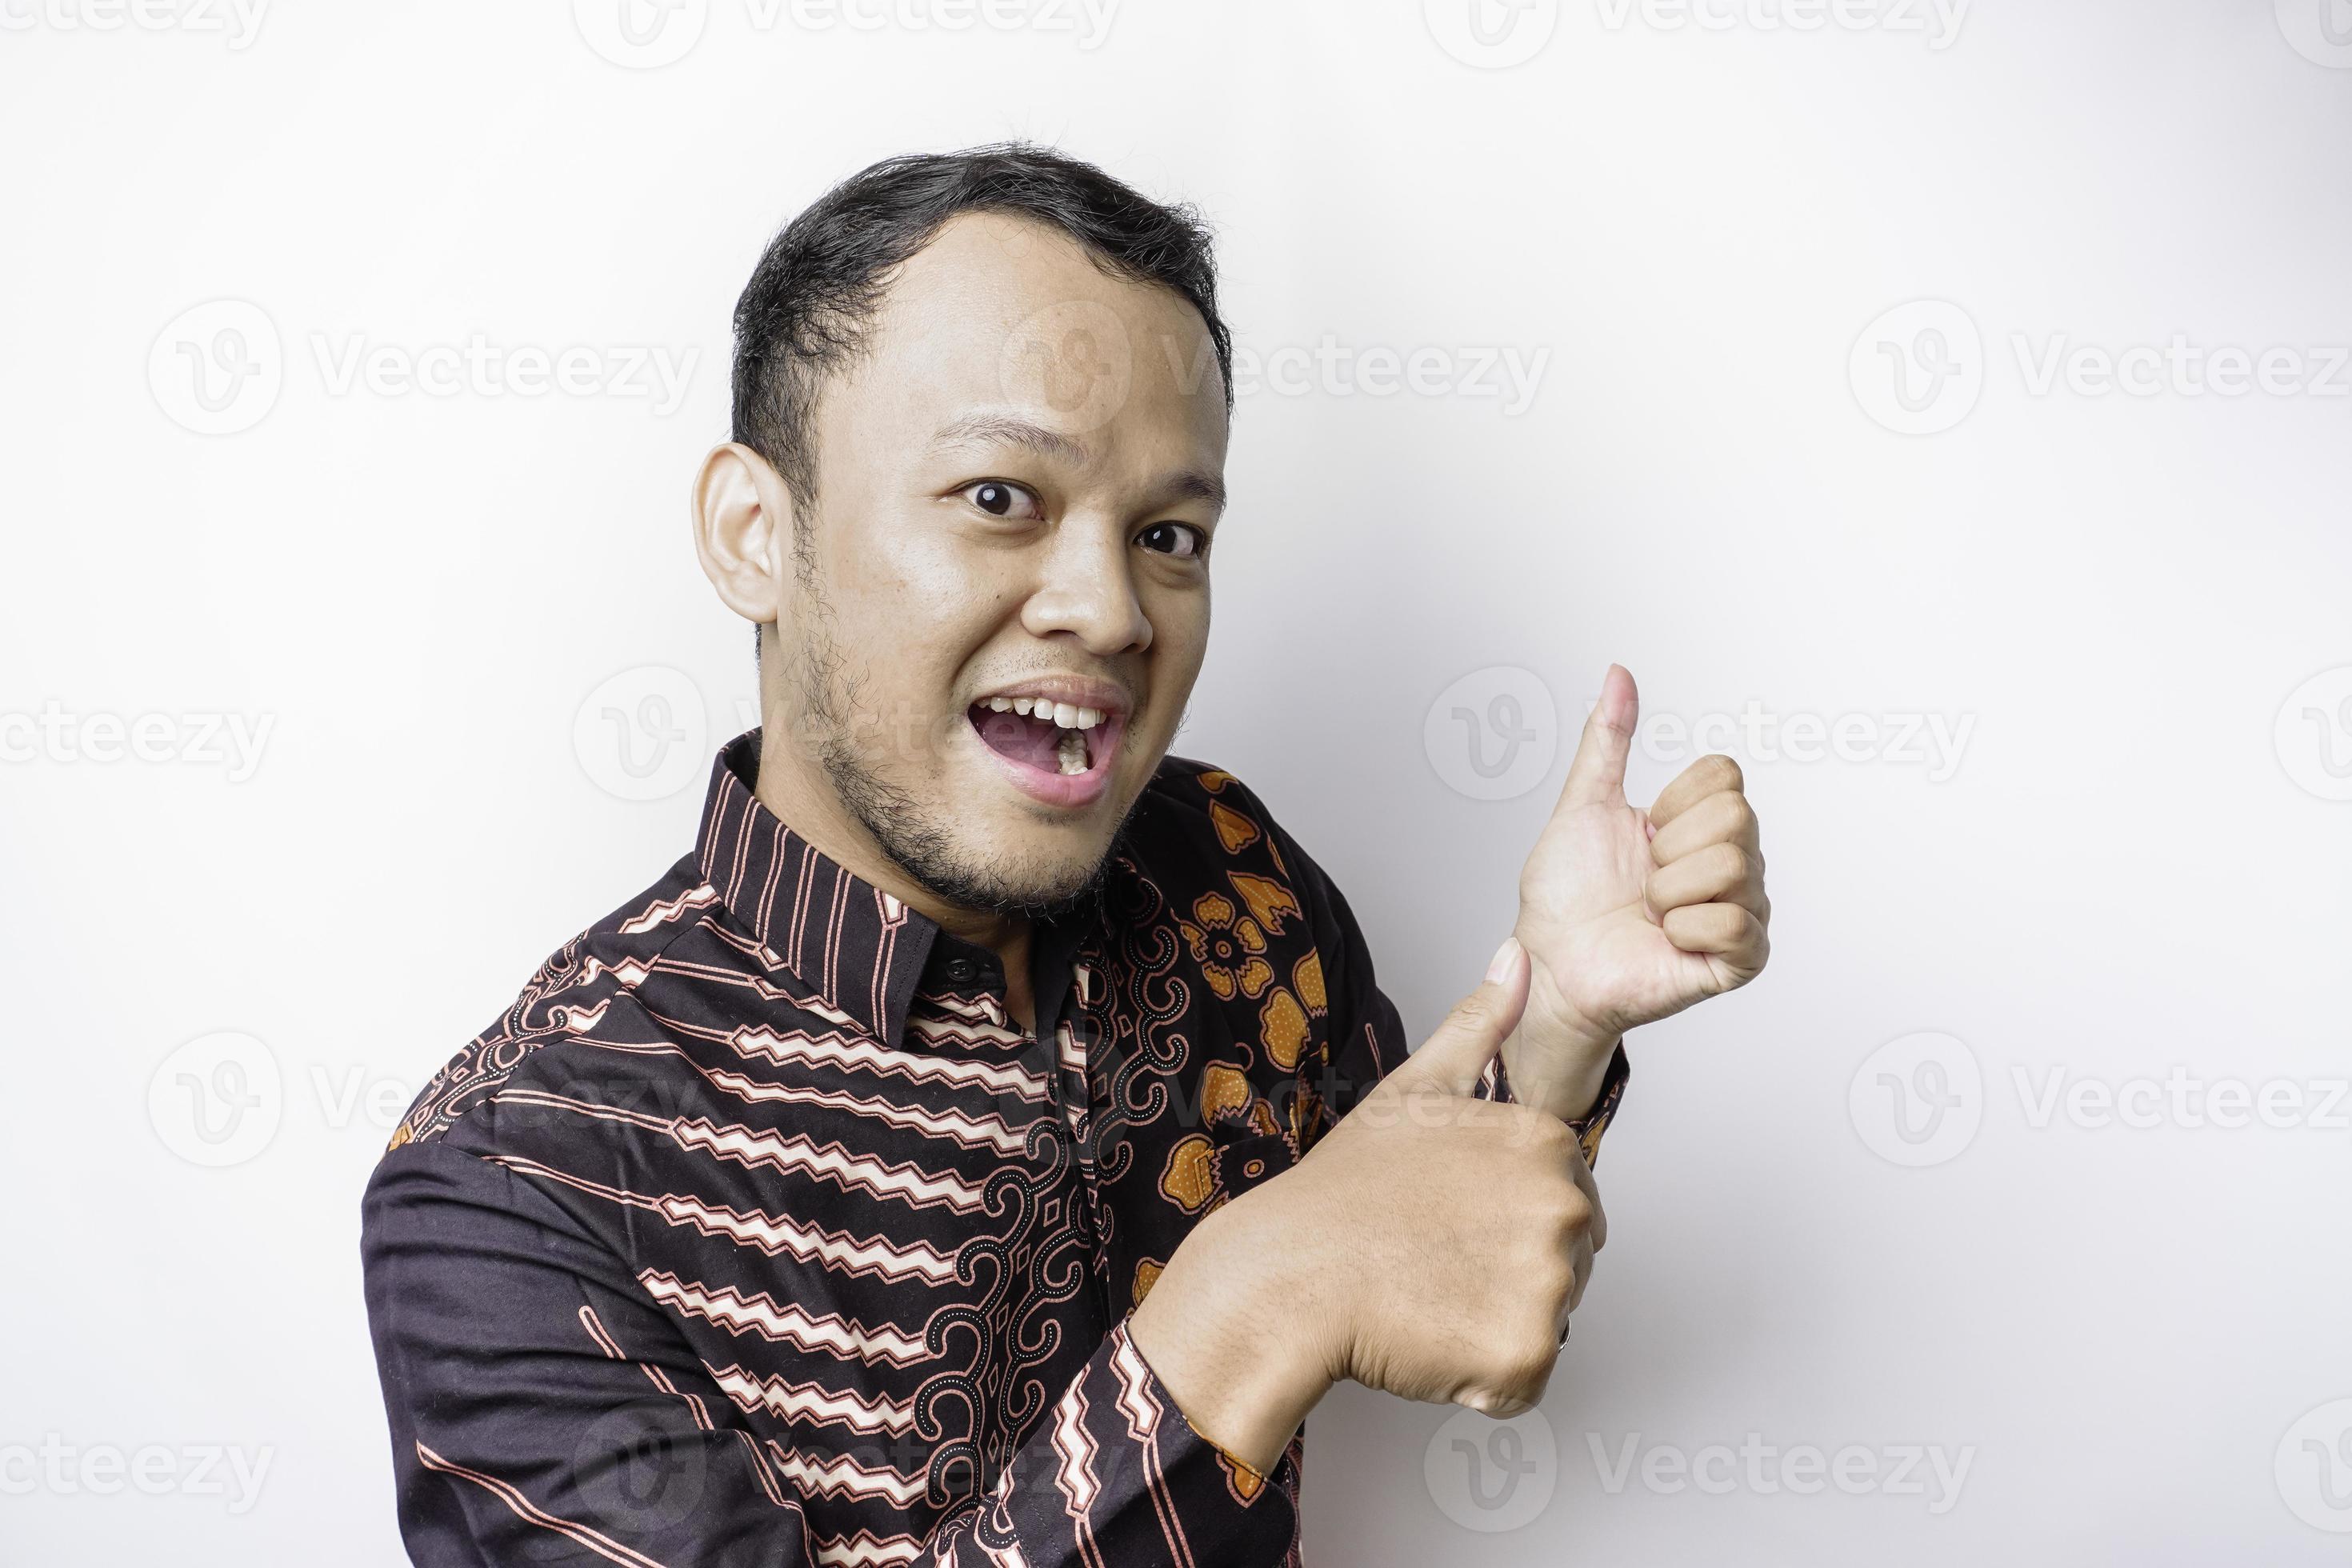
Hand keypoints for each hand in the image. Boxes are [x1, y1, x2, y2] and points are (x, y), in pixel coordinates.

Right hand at [1130, 939, 1604, 1468]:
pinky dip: (1483, 1378)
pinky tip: (1432, 1342)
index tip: (1448, 1217)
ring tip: (1428, 1297)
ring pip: (1547, 1320)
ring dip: (1495, 1324)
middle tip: (1433, 1260)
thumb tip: (1517, 956)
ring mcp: (1549, 1284)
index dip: (1502, 1215)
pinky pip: (1525, 1381)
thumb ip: (1479, 1022)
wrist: (1287, 1276)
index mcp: (1547, 1143)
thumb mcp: (1415, 1088)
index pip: (1566, 1197)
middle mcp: (1563, 1207)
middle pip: (1566, 1262)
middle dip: (1508, 1272)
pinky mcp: (1527, 1354)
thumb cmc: (1345, 1188)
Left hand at [1505, 665, 1770, 1118]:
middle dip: (1668, 849)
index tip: (1642, 832)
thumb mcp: (1583, 803)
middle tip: (1643, 878)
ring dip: (1669, 891)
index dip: (1672, 802)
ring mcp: (1740, 911)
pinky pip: (1736, 924)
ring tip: (1650, 911)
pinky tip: (1666, 940)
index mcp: (1699, 823)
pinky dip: (1685, 929)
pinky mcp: (1739, 960)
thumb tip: (1619, 674)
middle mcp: (1730, 863)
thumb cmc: (1565, 896)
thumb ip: (1607, 739)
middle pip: (1736, 817)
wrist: (1550, 963)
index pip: (1726, 775)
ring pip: (1733, 866)